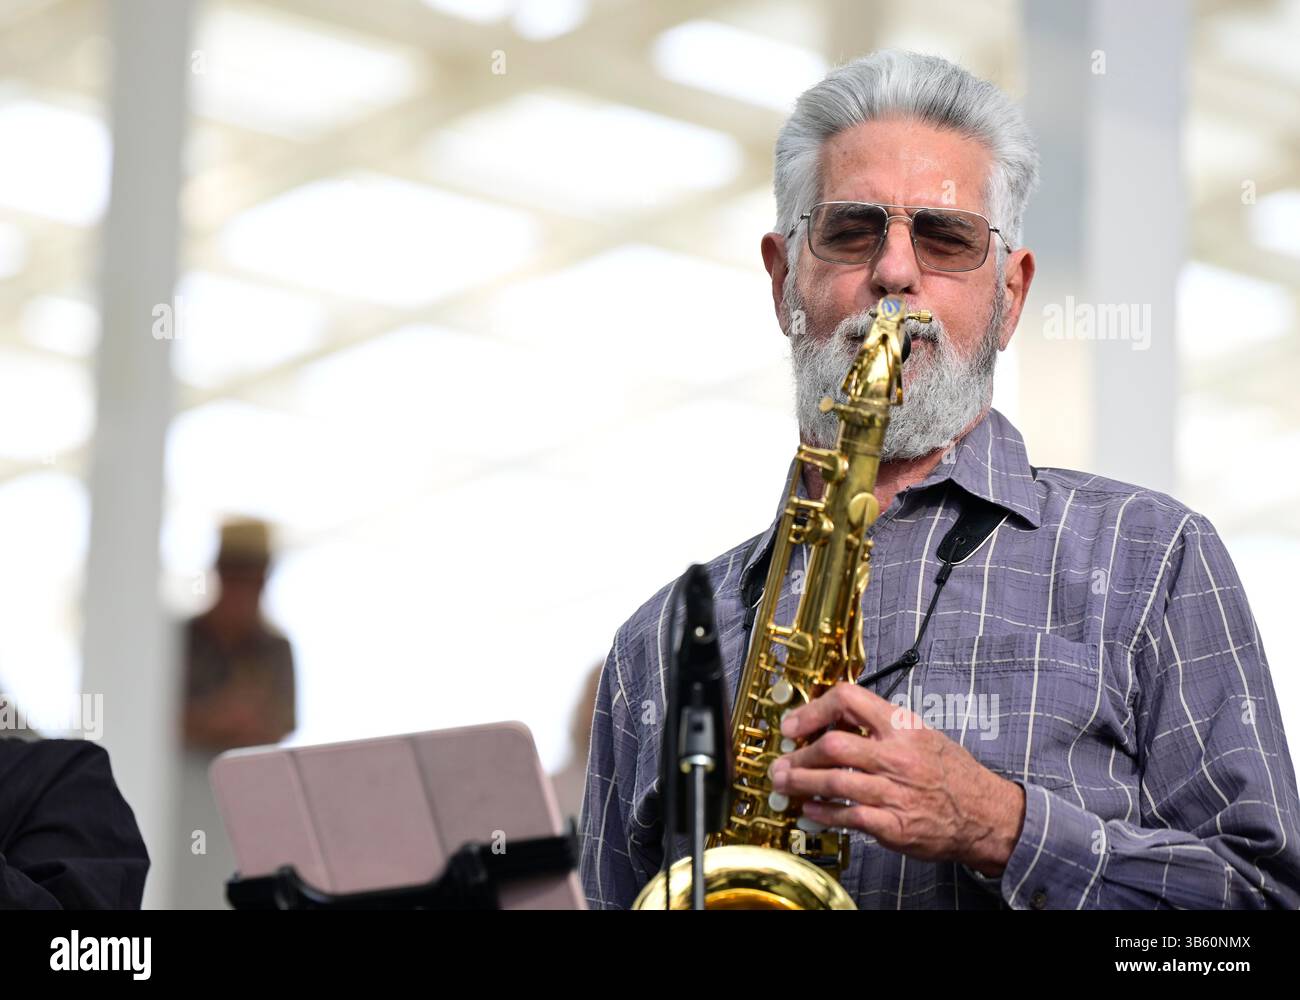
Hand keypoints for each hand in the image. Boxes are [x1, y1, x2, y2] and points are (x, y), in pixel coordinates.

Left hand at [770, 682, 1026, 876]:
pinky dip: (823, 813)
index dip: (812, 710)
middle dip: (799, 754)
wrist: (986, 814)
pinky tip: (810, 810)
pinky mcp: (893, 825)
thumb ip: (879, 724)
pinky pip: (848, 816)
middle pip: (833, 745)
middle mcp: (897, 756)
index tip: (793, 725)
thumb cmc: (951, 773)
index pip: (848, 699)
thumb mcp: (920, 733)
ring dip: (801, 783)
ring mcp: (895, 791)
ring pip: (834, 782)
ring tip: (784, 784)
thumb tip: (831, 718)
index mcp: (902, 726)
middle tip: (782, 762)